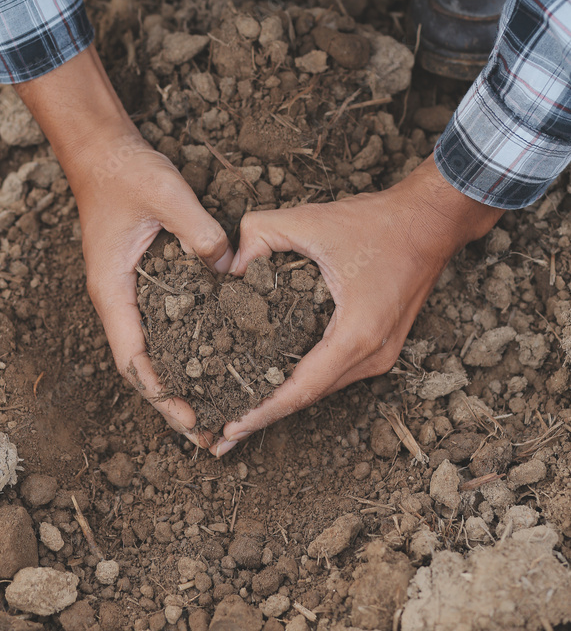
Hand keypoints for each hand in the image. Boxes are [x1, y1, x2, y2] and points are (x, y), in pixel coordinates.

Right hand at [16, 46, 232, 444]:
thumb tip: (230, 268)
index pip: (133, 360)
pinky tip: (212, 352)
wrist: (103, 150)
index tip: (189, 423)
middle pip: (142, 365)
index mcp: (113, 290)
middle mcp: (117, 298)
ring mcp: (129, 289)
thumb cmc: (125, 173)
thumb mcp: (167, 196)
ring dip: (178, 377)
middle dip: (172, 400)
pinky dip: (183, 345)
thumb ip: (198, 232)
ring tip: (214, 405)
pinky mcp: (143, 277)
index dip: (161, 395)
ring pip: (152, 347)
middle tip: (210, 433)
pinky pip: (162, 322)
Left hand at [211, 154, 501, 455]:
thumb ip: (260, 234)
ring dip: (284, 401)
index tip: (228, 431)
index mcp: (356, 334)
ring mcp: (382, 355)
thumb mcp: (310, 219)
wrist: (432, 221)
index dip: (262, 412)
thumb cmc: (378, 222)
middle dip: (265, 415)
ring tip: (242, 413)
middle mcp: (373, 355)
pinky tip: (277, 381)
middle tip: (222, 434)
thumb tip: (228, 265)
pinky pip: (335, 372)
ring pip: (323, 388)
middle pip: (310, 398)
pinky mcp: (382, 346)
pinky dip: (304, 382)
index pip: (300, 390)